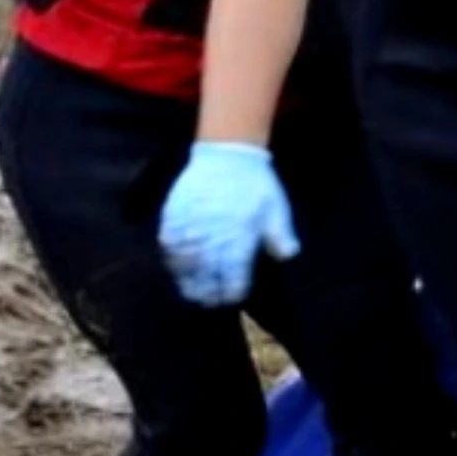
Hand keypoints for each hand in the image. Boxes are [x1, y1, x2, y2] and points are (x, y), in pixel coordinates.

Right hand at [157, 142, 297, 308]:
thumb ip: (280, 235)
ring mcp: (191, 224)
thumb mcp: (276, 208)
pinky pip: (169, 241)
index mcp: (240, 236)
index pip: (233, 274)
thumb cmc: (256, 184)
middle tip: (208, 302)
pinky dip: (172, 257)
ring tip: (190, 292)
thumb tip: (287, 257)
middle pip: (207, 273)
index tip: (230, 298)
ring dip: (187, 279)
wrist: (228, 153)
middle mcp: (213, 234)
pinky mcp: (175, 213)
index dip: (231, 290)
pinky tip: (176, 266)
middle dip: (208, 291)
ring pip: (185, 262)